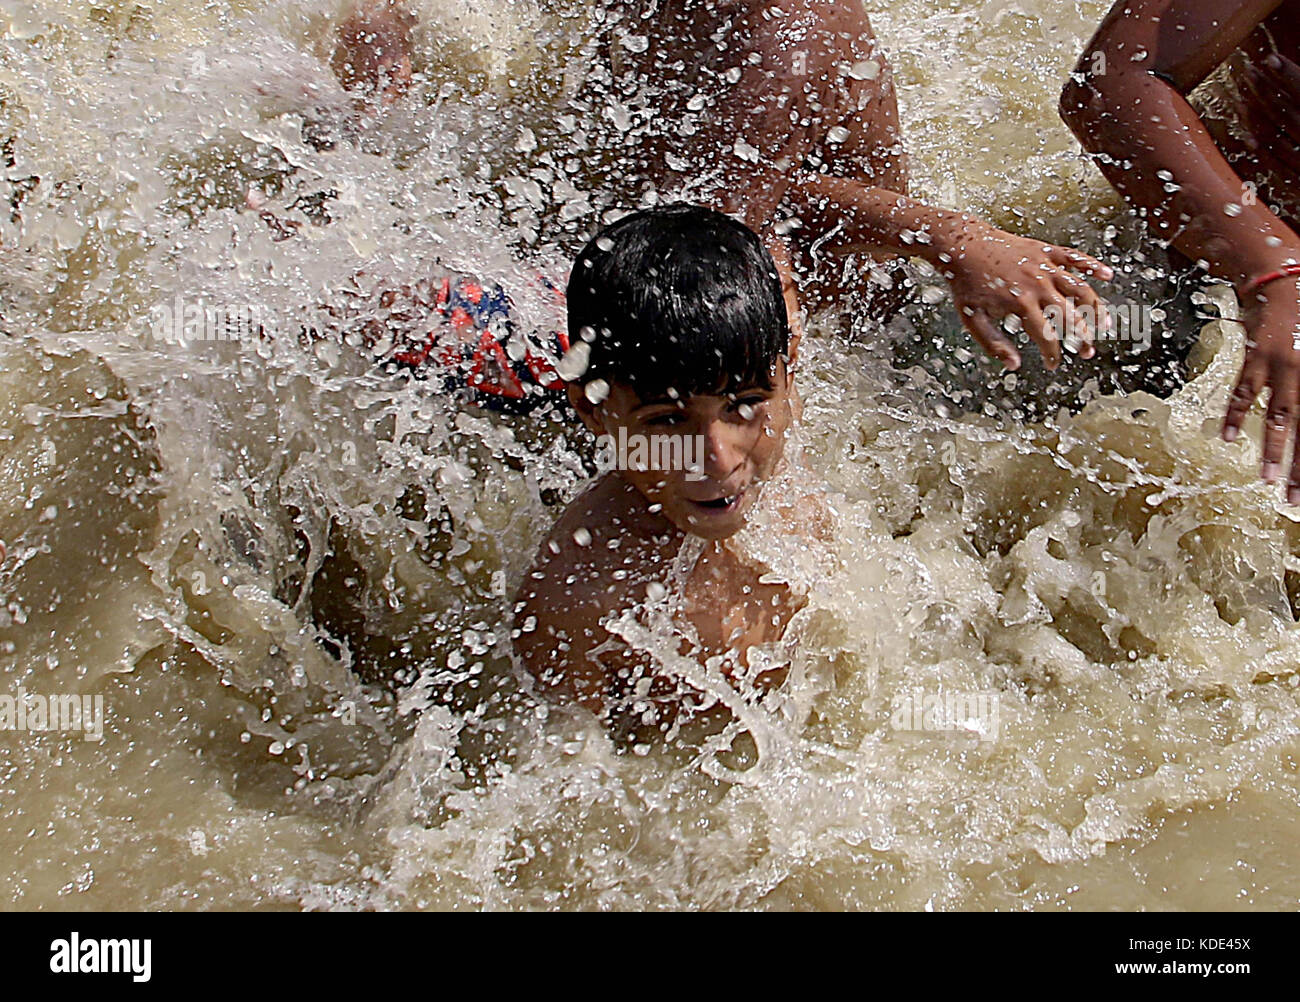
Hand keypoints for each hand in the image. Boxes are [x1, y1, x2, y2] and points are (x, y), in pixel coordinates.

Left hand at [939, 221, 1113, 369]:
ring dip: (1096, 308)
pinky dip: (1093, 265)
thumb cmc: (967, 284)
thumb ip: (994, 344)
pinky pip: (1076, 257)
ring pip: (1080, 288)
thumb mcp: (974, 319)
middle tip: (1087, 352)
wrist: (963, 245)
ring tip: (1105, 324)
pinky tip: (1108, 275)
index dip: (1052, 354)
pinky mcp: (1047, 250)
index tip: (1053, 365)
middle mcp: (1039, 285)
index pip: (1046, 337)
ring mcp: (1045, 266)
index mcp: (1021, 304)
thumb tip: (1014, 365)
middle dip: (1081, 338)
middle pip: (1070, 316)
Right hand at [1221, 278, 1299, 501]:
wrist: (1287, 278)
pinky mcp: (1255, 358)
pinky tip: (1229, 438)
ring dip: (1271, 451)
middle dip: (1299, 468)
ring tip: (1266, 479)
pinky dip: (1236, 416)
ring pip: (1276, 417)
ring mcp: (1278, 367)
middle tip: (1295, 499)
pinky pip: (1244, 392)